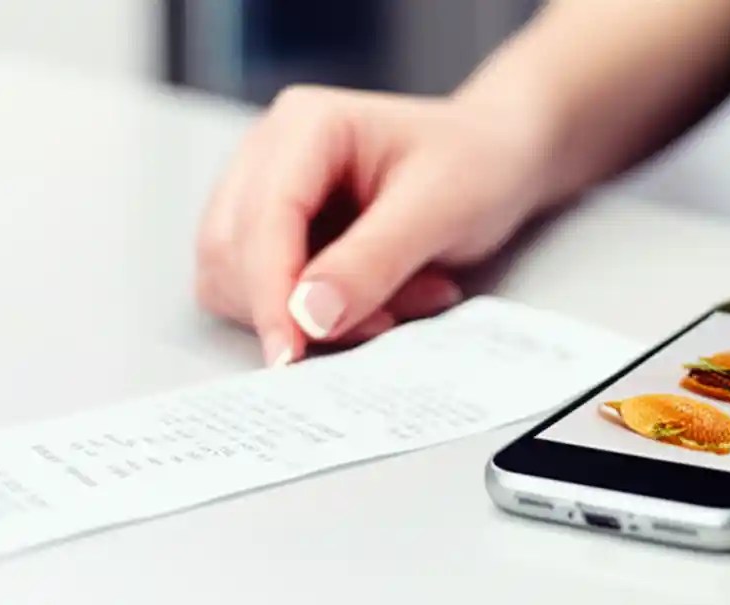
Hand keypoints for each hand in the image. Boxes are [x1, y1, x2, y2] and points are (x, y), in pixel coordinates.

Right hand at [196, 85, 550, 364]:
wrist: (500, 158)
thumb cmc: (477, 164)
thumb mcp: (439, 210)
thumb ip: (373, 261)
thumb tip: (308, 316)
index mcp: (306, 127)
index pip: (261, 218)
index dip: (269, 292)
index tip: (291, 354)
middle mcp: (270, 154)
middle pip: (229, 252)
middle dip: (294, 306)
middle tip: (383, 323)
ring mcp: (267, 194)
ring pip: (238, 281)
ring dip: (311, 315)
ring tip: (399, 301)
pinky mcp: (279, 235)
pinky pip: (270, 295)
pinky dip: (321, 315)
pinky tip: (385, 301)